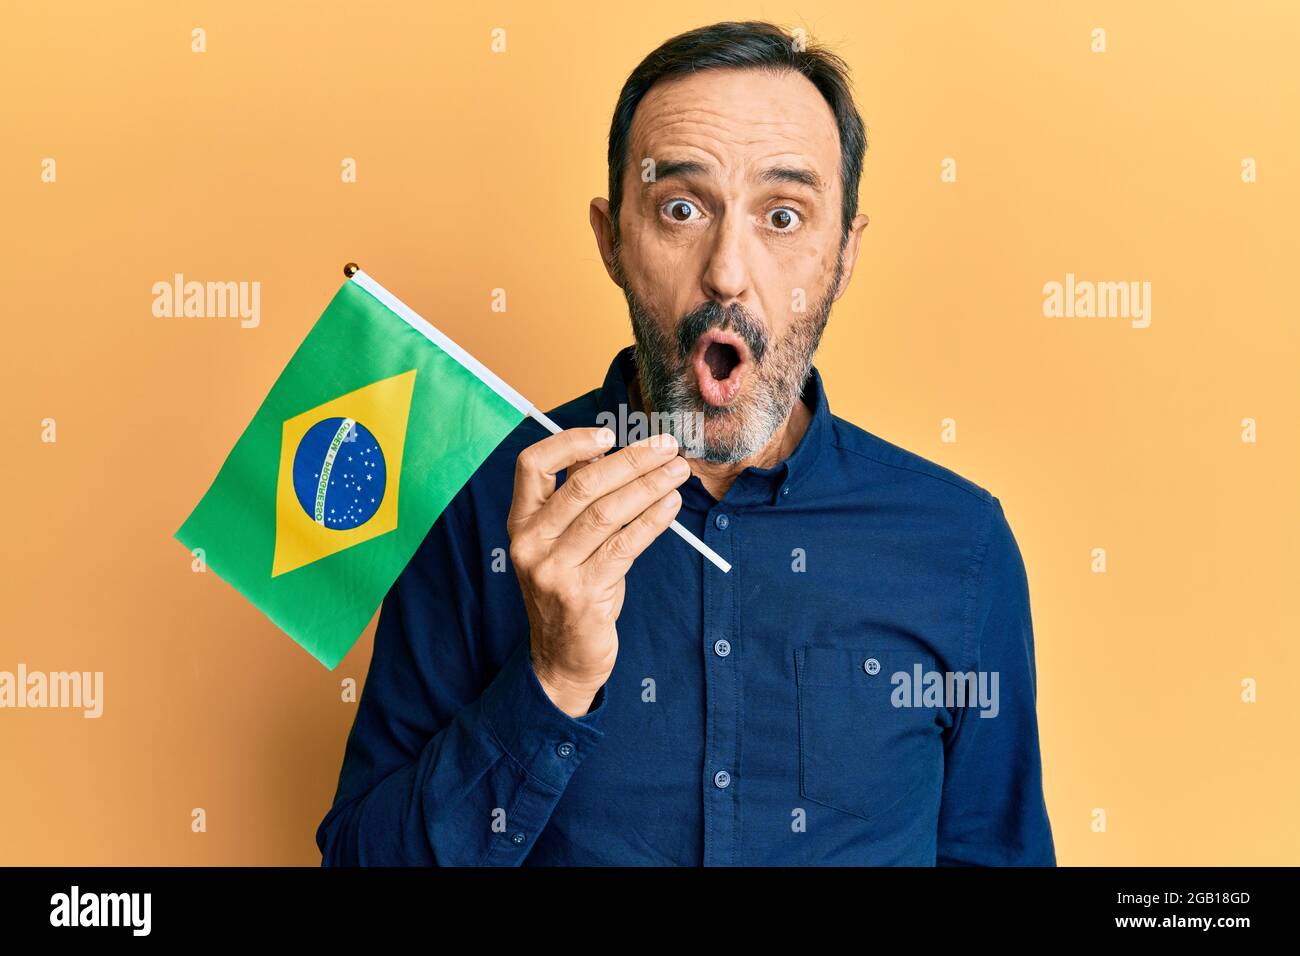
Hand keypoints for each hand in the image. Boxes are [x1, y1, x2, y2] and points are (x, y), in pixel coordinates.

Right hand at [507, 427, 688, 715]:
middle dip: (631, 460)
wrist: (562, 658)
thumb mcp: (561, 544)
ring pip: (607, 513)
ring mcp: (553, 570)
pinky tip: (671, 506)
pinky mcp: (582, 593)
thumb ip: (577, 502)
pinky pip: (624, 546)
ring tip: (678, 471)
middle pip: (582, 485)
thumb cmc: (571, 590)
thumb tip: (613, 450)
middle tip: (667, 446)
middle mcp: (530, 542)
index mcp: (521, 522)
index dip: (570, 442)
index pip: (532, 464)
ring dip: (648, 486)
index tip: (609, 434)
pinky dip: (652, 521)